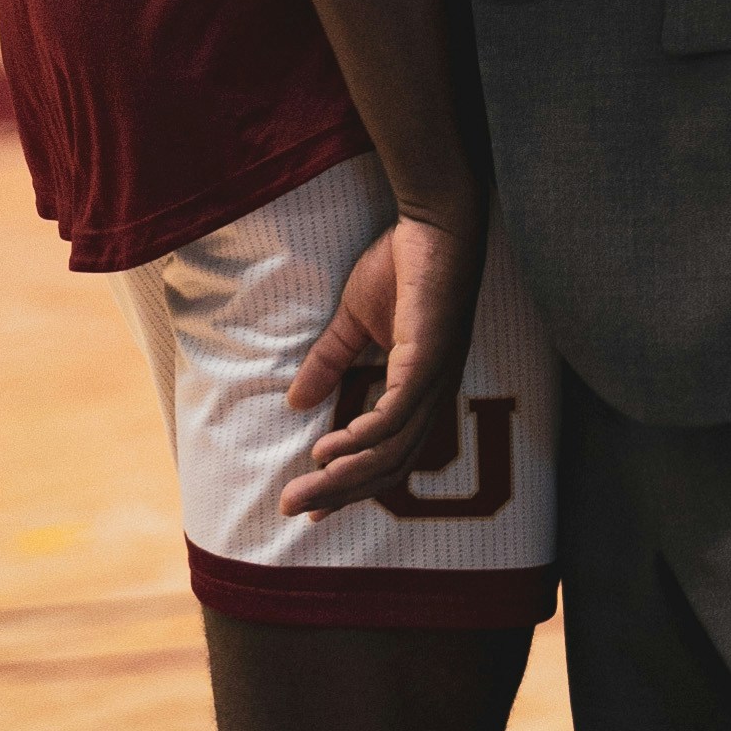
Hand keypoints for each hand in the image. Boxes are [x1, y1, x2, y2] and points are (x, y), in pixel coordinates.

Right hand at [278, 206, 484, 519]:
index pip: (388, 456)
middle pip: (389, 466)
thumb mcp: (355, 321)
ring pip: (393, 449)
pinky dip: (368, 435)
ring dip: (348, 473)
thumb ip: (330, 361)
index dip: (350, 484)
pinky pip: (400, 413)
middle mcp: (433, 396)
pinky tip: (337, 445)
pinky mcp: (431, 359)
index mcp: (419, 391)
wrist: (433, 222)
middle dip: (341, 491)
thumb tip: (294, 402)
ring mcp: (435, 380)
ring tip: (308, 482)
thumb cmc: (402, 265)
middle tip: (295, 508)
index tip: (312, 507)